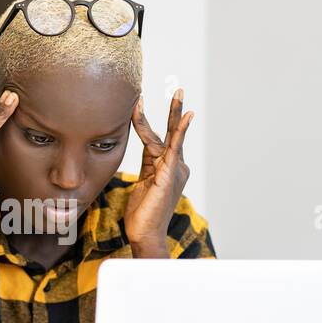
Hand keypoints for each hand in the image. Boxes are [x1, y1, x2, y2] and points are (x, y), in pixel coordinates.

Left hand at [124, 88, 194, 254]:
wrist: (145, 234)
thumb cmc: (142, 214)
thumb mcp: (142, 183)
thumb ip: (145, 166)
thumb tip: (141, 151)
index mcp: (164, 168)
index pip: (154, 139)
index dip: (144, 121)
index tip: (137, 103)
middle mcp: (174, 166)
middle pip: (170, 133)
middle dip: (174, 111)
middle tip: (178, 88)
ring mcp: (174, 169)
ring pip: (172, 136)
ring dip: (175, 113)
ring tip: (178, 92)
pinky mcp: (170, 174)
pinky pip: (174, 147)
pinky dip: (180, 130)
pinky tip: (184, 116)